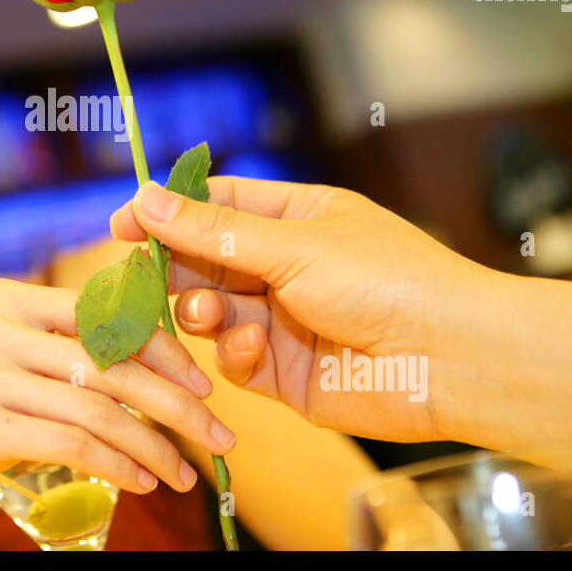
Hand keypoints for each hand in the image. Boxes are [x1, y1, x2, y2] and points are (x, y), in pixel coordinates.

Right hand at [0, 277, 234, 548]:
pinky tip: (142, 481)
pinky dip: (117, 464)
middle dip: (175, 403)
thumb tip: (168, 357)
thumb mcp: (22, 371)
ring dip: (153, 445)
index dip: (163, 348)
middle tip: (218, 436)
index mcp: (4, 297)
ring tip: (183, 474)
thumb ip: (74, 351)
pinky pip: (71, 441)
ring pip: (96, 406)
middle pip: (107, 361)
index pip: (104, 313)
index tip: (204, 385)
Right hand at [110, 177, 496, 444]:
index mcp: (298, 218)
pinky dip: (235, 353)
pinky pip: (236, 360)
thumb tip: (145, 197)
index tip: (121, 224)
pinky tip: (253, 347)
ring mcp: (285, 320)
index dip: (168, 213)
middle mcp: (287, 266)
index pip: (217, 206)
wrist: (450, 359)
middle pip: (205, 262)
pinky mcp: (285, 373)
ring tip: (210, 314)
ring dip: (202, 311)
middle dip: (177, 270)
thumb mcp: (293, 244)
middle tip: (147, 278)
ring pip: (212, 313)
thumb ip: (213, 231)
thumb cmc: (388, 280)